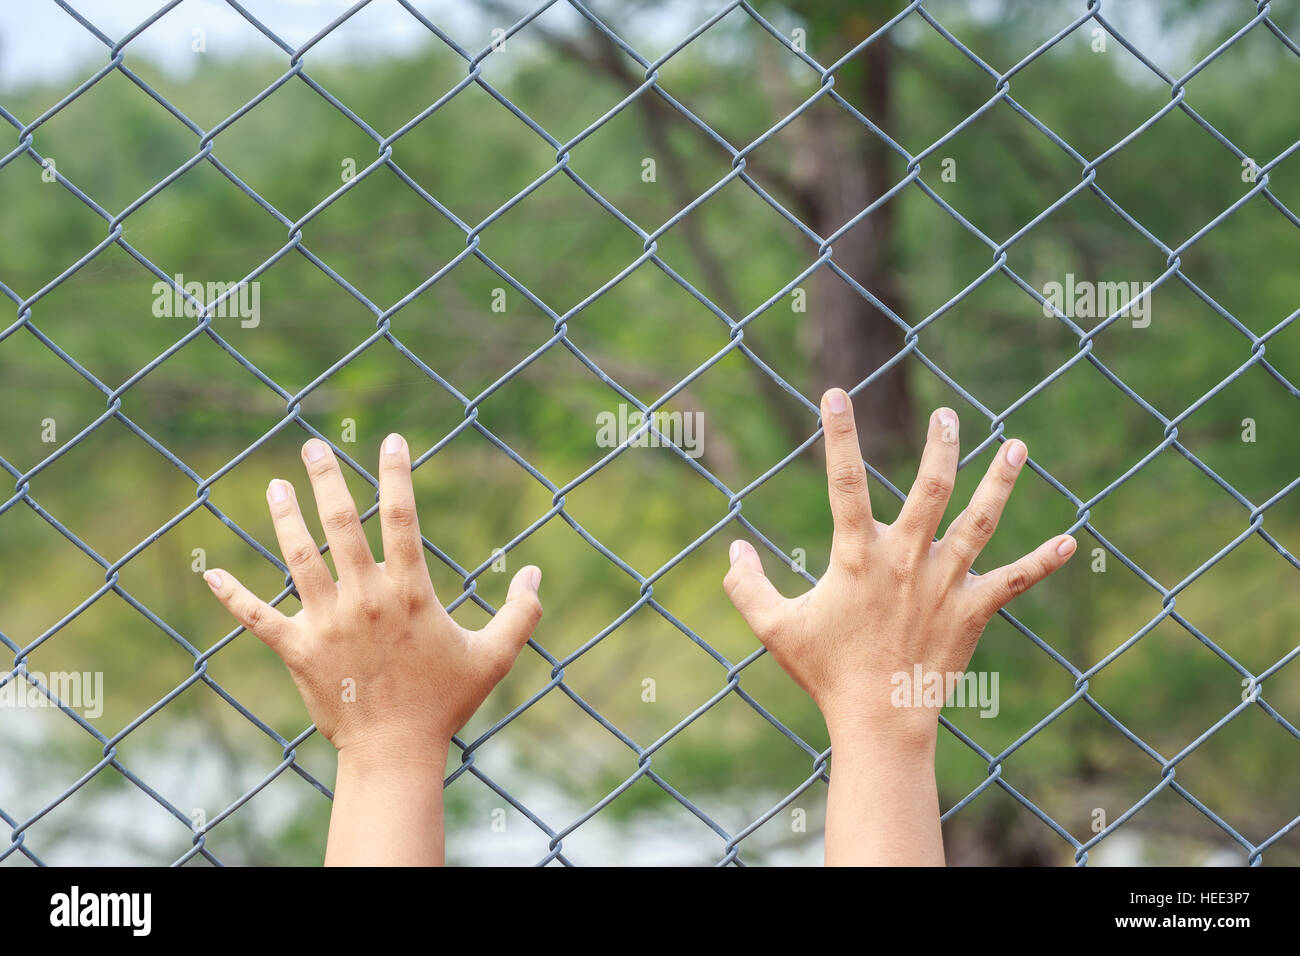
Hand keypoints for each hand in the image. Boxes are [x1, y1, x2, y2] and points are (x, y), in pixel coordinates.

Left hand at [202, 434, 542, 864]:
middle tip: (312, 447)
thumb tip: (535, 572)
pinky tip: (212, 572)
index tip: (390, 441)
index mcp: (409, 591)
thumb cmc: (446, 703)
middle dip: (325, 479)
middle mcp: (364, 597)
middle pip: (340, 524)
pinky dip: (232, 595)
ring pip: (299, 557)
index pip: (401, 516)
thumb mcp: (496, 656)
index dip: (396, 474)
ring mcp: (326, 622)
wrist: (395, 752)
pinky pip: (257, 617)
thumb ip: (522, 613)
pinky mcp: (298, 650)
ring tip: (275, 486)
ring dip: (284, 517)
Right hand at [722, 389, 1074, 863]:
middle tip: (948, 415)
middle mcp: (906, 560)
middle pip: (930, 488)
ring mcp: (945, 584)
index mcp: (857, 557)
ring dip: (999, 481)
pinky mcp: (973, 611)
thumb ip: (747, 587)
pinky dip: (1042, 561)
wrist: (880, 722)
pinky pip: (1014, 580)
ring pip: (980, 520)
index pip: (844, 482)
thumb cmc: (825, 674)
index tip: (835, 394)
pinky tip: (1070, 542)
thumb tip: (732, 550)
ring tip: (1016, 445)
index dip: (838, 434)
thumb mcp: (774, 629)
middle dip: (941, 446)